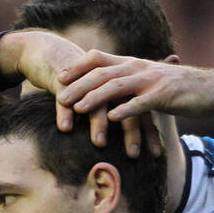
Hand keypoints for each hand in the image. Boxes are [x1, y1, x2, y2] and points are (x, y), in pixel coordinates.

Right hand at [3, 31, 159, 157]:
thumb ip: (129, 116)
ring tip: (100, 143)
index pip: (142, 110)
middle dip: (130, 132)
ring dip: (99, 123)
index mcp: (124, 87)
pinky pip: (64, 99)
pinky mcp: (64, 81)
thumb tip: (146, 143)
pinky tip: (65, 128)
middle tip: (133, 155)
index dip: (149, 132)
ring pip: (95, 103)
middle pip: (124, 107)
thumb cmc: (91, 86)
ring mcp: (86, 82)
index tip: (157, 154)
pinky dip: (65, 113)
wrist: (57, 57)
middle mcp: (108, 84)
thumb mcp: (112, 99)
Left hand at [57, 51, 213, 139]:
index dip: (78, 66)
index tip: (61, 77)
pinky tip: (112, 119)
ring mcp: (152, 81)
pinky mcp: (165, 96)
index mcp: (135, 63)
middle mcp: (140, 67)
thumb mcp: (153, 83)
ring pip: (117, 86)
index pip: (99, 58)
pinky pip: (141, 103)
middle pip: (102, 72)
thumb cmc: (182, 90)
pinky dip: (126, 110)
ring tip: (78, 110)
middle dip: (78, 85)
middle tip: (60, 98)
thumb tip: (114, 93)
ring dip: (95, 98)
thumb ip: (133, 85)